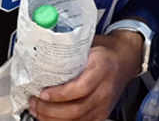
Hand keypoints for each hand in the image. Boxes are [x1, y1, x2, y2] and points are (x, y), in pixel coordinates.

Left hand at [28, 31, 142, 120]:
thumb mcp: (88, 45)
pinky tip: (50, 118)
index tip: (42, 93)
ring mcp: (104, 104)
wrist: (124, 59)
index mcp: (101, 67)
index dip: (59, 94)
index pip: (80, 88)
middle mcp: (105, 89)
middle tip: (34, 103)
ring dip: (53, 119)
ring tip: (38, 112)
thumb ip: (69, 53)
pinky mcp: (102, 113)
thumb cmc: (104, 52)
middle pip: (77, 109)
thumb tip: (41, 55)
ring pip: (77, 120)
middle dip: (50, 110)